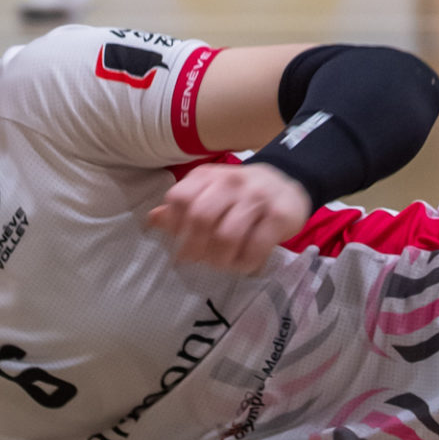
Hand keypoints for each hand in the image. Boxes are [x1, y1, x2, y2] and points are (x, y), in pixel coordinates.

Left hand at [147, 160, 310, 272]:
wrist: (287, 185)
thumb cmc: (240, 195)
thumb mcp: (209, 193)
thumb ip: (183, 207)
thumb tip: (151, 220)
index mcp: (207, 176)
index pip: (179, 199)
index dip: (175, 226)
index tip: (180, 243)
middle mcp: (231, 181)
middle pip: (201, 218)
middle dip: (195, 247)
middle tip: (199, 260)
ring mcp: (257, 197)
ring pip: (227, 235)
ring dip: (220, 259)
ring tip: (222, 264)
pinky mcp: (279, 215)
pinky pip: (256, 246)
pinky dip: (245, 262)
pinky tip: (243, 264)